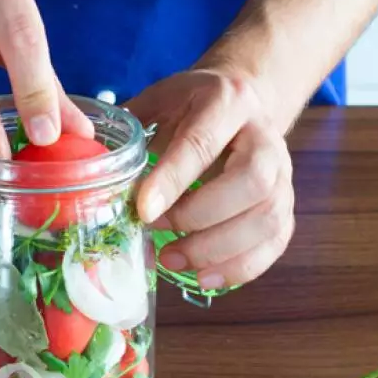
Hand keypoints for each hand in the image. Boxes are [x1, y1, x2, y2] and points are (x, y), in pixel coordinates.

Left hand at [126, 69, 294, 288]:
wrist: (243, 104)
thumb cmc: (191, 106)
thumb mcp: (159, 100)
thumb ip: (131, 129)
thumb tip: (91, 167)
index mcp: (228, 102)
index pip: (202, 143)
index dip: (173, 180)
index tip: (142, 210)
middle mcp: (265, 137)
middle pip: (252, 182)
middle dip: (200, 217)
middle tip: (157, 231)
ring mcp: (284, 174)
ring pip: (267, 218)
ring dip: (217, 249)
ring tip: (172, 260)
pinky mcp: (286, 205)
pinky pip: (275, 243)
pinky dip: (240, 267)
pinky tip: (203, 277)